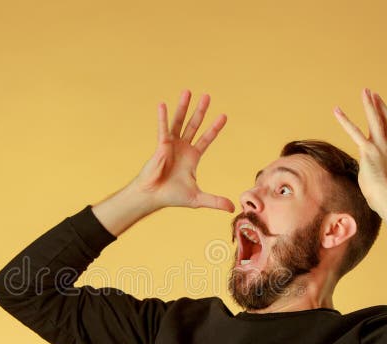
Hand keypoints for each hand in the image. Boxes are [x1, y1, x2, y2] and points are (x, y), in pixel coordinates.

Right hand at [130, 89, 234, 212]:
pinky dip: (163, 117)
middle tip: (207, 96)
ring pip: (179, 122)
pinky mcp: (161, 146)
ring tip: (188, 91)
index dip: (214, 128)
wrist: (153, 197)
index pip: (206, 139)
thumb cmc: (172, 196)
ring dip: (183, 107)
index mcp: (192, 157)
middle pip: (194, 125)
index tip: (223, 115)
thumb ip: (215, 201)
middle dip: (200, 111)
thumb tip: (232, 208)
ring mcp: (171, 145)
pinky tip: (163, 104)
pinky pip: (163, 129)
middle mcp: (182, 148)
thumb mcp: (197, 199)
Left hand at [333, 88, 386, 209]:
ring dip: (369, 104)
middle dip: (379, 104)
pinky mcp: (367, 150)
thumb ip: (378, 171)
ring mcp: (379, 146)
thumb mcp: (383, 179)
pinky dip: (345, 120)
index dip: (386, 115)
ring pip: (374, 119)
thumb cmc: (385, 193)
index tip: (382, 106)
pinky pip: (354, 131)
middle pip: (385, 119)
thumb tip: (373, 177)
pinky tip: (337, 111)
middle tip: (372, 92)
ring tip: (364, 91)